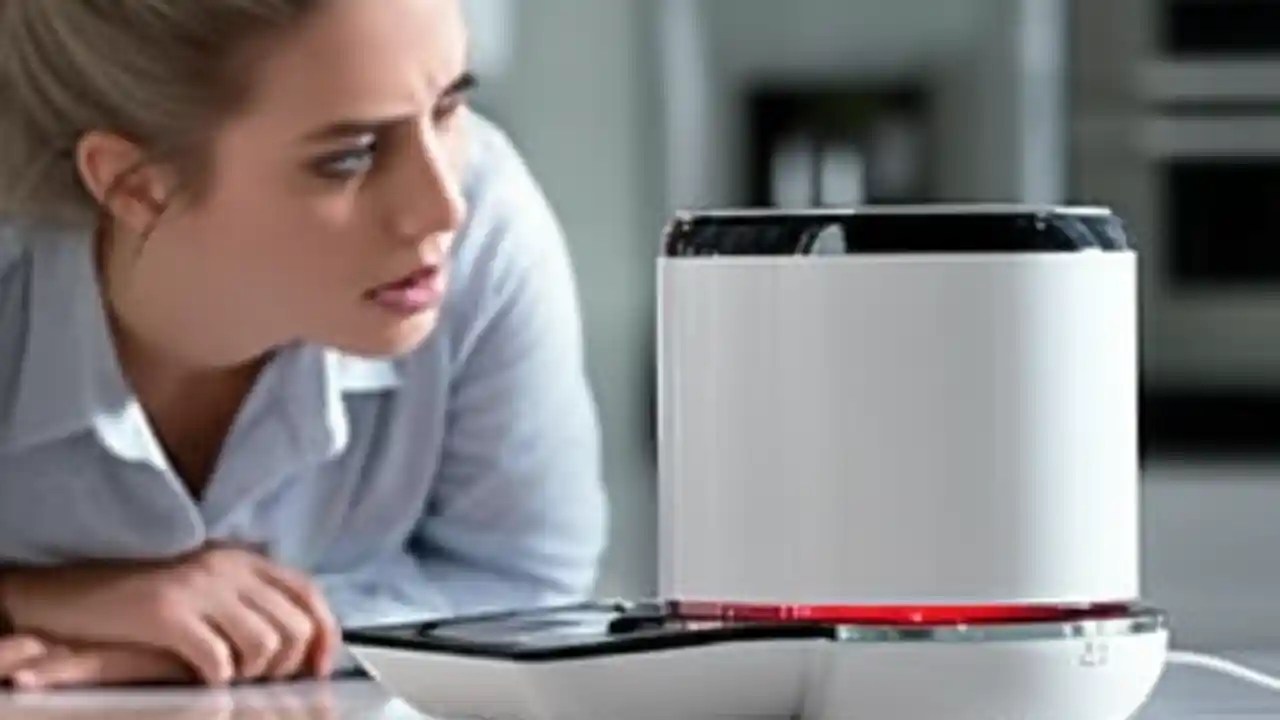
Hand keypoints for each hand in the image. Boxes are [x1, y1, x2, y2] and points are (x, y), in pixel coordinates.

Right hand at [0, 548, 339, 686]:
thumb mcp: (208, 586)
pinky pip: (219, 659)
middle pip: (293, 625)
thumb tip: (297, 645)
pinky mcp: (169, 614)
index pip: (308, 593)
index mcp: (243, 559)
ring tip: (231, 677)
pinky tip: (204, 679)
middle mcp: (228, 568)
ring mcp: (199, 589)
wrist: (78, 593)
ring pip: (265, 644)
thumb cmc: (145, 597)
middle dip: (286, 664)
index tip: (320, 667)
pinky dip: (218, 679)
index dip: (325, 633)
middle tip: (262, 679)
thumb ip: (250, 601)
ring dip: (254, 672)